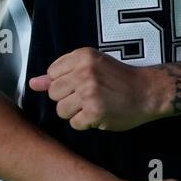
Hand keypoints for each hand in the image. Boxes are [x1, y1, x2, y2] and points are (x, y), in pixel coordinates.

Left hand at [28, 47, 166, 131]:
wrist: (148, 91)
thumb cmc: (119, 79)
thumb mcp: (91, 66)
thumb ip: (61, 74)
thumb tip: (33, 83)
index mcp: (82, 56)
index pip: (52, 74)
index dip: (64, 83)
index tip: (81, 83)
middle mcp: (84, 72)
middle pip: (54, 93)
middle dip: (67, 98)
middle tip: (87, 97)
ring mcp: (89, 92)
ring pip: (61, 110)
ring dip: (74, 113)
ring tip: (92, 106)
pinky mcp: (95, 112)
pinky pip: (74, 124)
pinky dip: (85, 123)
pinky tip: (98, 115)